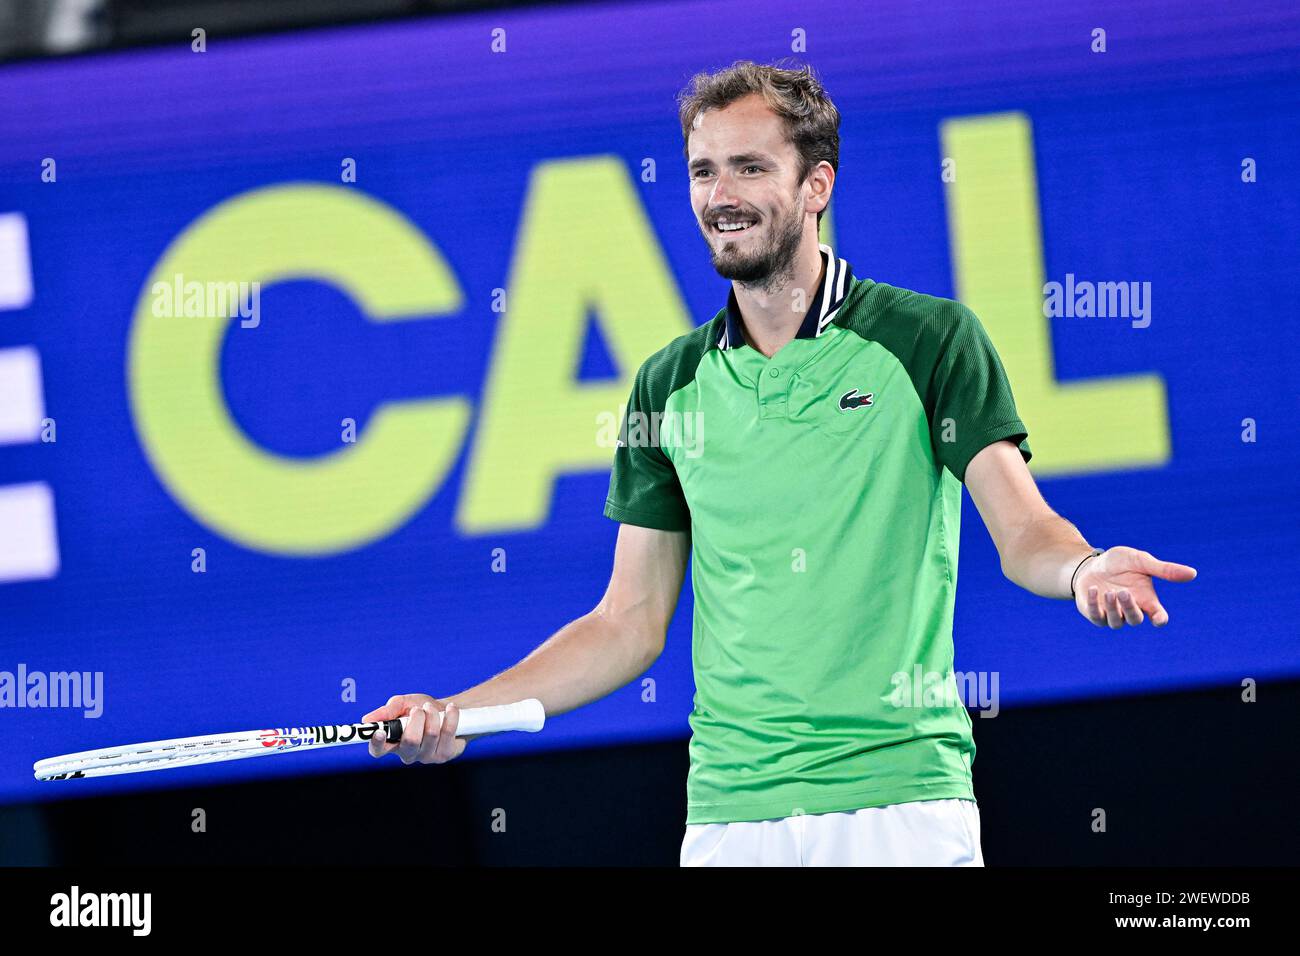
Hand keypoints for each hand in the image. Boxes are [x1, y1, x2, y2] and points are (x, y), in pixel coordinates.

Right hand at [361, 694, 465, 764]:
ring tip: (432, 708)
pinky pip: (448, 733)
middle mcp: (408, 753)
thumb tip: (367, 720)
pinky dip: (451, 716)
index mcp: (393, 743)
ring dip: (433, 714)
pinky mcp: (445, 755)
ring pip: (430, 735)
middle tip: (419, 709)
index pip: (378, 751)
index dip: (377, 743)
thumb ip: (387, 711)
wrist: (448, 711)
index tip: (380, 731)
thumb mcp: (403, 704)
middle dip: (417, 719)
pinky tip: (451, 710)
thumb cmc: (421, 708)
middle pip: (410, 741)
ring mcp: (426, 756)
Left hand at [1074, 546, 1196, 627]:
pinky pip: (1096, 617)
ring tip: (1110, 591)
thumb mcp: (1140, 560)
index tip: (1158, 618)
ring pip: (1116, 623)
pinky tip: (1093, 590)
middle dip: (1130, 608)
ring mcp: (1113, 614)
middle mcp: (1131, 610)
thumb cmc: (1120, 563)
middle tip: (1122, 591)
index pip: (1158, 616)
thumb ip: (1163, 569)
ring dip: (1114, 608)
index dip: (1159, 619)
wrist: (1091, 563)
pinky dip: (1094, 605)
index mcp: (1146, 599)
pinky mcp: (1095, 613)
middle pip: (1135, 620)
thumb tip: (1193, 573)